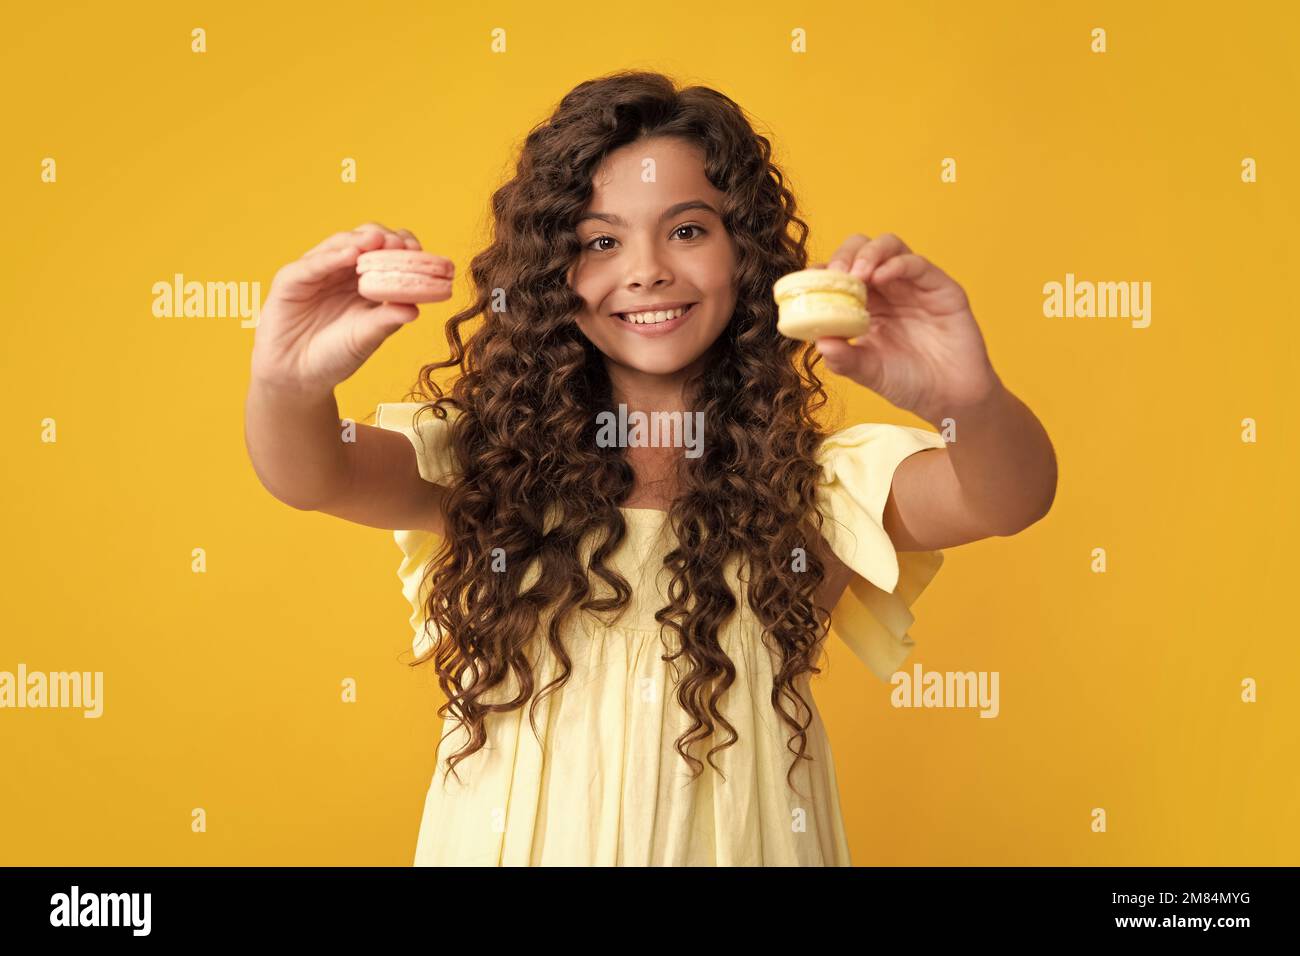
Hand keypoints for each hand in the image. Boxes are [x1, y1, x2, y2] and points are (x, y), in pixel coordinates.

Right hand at [250, 222, 452, 394]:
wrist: (298, 378)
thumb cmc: (335, 355)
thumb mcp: (368, 337)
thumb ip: (388, 320)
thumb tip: (415, 309)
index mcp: (366, 282)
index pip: (386, 254)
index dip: (402, 249)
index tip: (419, 252)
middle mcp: (342, 271)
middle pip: (364, 241)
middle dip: (384, 239)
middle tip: (400, 244)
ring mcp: (317, 272)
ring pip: (338, 245)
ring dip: (359, 240)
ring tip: (378, 240)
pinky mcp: (291, 280)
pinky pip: (311, 265)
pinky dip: (331, 257)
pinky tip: (350, 254)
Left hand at [812, 233, 1000, 424]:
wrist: (950, 398)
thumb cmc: (909, 383)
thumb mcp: (869, 373)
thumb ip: (845, 359)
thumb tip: (819, 343)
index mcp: (866, 306)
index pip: (841, 274)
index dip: (825, 272)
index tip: (810, 281)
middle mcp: (889, 290)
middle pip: (862, 250)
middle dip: (845, 255)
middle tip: (835, 274)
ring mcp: (914, 286)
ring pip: (890, 247)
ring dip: (869, 254)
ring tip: (857, 275)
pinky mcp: (940, 288)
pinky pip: (917, 264)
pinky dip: (896, 264)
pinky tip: (881, 277)